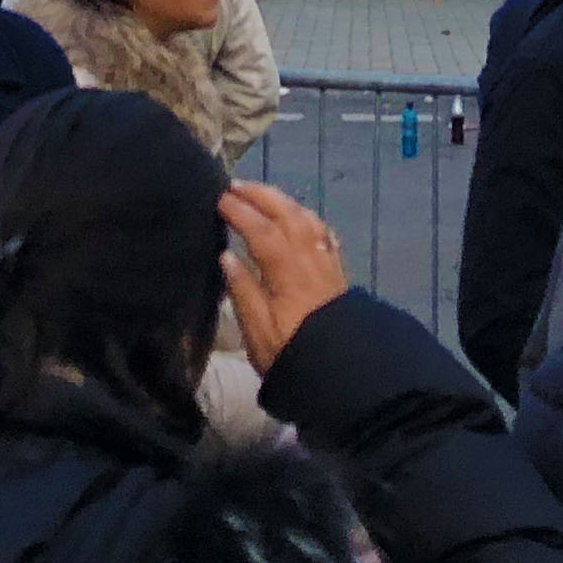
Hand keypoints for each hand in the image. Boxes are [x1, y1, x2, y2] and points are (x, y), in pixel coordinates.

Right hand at [219, 180, 350, 371]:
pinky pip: (324, 234)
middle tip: (236, 186)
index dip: (241, 211)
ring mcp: (328, 266)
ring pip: (309, 221)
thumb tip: (227, 256)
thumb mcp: (258, 335)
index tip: (219, 198)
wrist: (343, 376)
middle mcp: (311, 262)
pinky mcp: (338, 275)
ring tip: (263, 195)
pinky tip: (302, 219)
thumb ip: (243, 293)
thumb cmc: (293, 357)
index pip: (263, 232)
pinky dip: (308, 219)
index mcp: (288, 275)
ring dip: (284, 202)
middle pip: (289, 216)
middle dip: (262, 196)